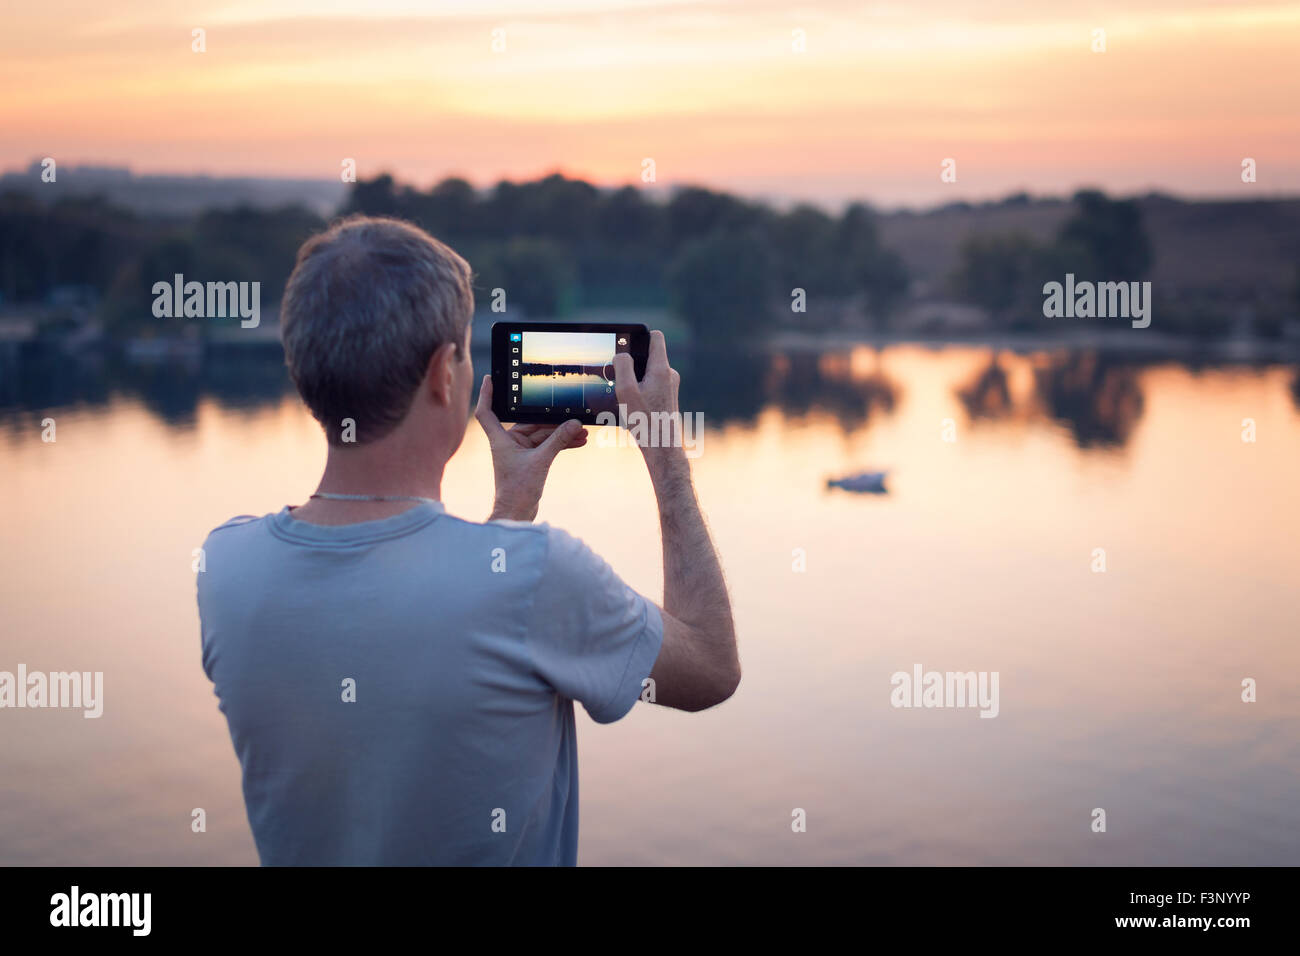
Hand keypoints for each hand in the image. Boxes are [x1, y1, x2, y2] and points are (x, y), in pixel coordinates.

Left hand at [475, 375, 587, 521]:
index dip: (487, 394)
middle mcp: (508, 443)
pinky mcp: (531, 461)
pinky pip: (548, 446)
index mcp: (500, 440)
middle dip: (552, 419)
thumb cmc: (518, 490)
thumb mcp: (541, 461)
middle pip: (529, 423)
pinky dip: (562, 444)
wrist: (518, 513)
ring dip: (561, 433)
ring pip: (542, 435)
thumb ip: (558, 441)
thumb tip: (575, 424)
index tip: (490, 379)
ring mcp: (520, 452)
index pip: (487, 411)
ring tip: (582, 431)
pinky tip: (579, 441)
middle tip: (573, 415)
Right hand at [612, 330, 682, 466]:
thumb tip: (621, 354)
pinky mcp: (668, 397)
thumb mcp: (626, 390)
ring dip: (635, 380)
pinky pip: (651, 385)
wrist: (662, 447)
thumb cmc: (644, 420)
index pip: (655, 337)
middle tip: (619, 378)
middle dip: (632, 363)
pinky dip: (640, 391)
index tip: (627, 345)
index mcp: (661, 369)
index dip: (640, 336)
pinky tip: (633, 407)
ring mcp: (670, 386)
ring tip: (626, 397)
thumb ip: (622, 366)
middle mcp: (669, 375)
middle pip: (648, 356)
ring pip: (648, 372)